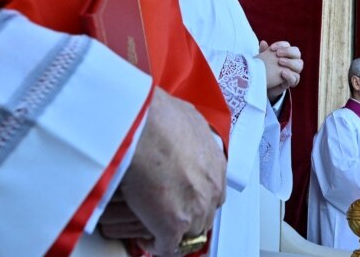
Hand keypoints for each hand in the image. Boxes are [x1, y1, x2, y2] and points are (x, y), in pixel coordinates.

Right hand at [100, 88, 225, 253]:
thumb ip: (188, 129)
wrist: (142, 127)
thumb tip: (180, 124)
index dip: (197, 195)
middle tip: (170, 214)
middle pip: (205, 213)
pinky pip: (168, 247)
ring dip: (175, 231)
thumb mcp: (185, 116)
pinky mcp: (174, 224)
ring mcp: (195, 208)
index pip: (213, 189)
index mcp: (216, 163)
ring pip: (190, 232)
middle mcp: (211, 187)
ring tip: (158, 229)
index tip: (184, 196)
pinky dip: (158, 246)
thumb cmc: (158, 116)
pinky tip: (148, 240)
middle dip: (189, 214)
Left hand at [258, 40, 302, 99]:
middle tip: (278, 54)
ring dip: (290, 62)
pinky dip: (290, 75)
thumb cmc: (264, 69)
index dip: (281, 45)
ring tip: (280, 62)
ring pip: (299, 65)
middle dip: (288, 52)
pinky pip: (296, 78)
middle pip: (297, 53)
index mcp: (285, 54)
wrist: (263, 84)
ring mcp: (292, 72)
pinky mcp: (291, 82)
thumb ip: (263, 52)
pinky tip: (282, 73)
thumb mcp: (262, 60)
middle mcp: (291, 61)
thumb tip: (263, 42)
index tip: (272, 48)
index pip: (288, 46)